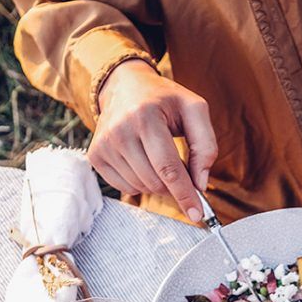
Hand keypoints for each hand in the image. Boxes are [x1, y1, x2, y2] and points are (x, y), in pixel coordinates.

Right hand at [89, 59, 217, 220]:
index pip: (168, 168)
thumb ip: (205, 146)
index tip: (197, 215)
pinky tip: (142, 160)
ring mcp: (104, 144)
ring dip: (157, 182)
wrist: (124, 86)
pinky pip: (126, 188)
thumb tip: (199, 185)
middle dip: (174, 185)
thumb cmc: (164, 100)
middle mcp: (119, 130)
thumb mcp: (194, 109)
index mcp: (145, 116)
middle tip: (180, 165)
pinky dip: (141, 182)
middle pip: (155, 182)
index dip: (184, 194)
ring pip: (141, 188)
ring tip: (158, 155)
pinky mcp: (96, 155)